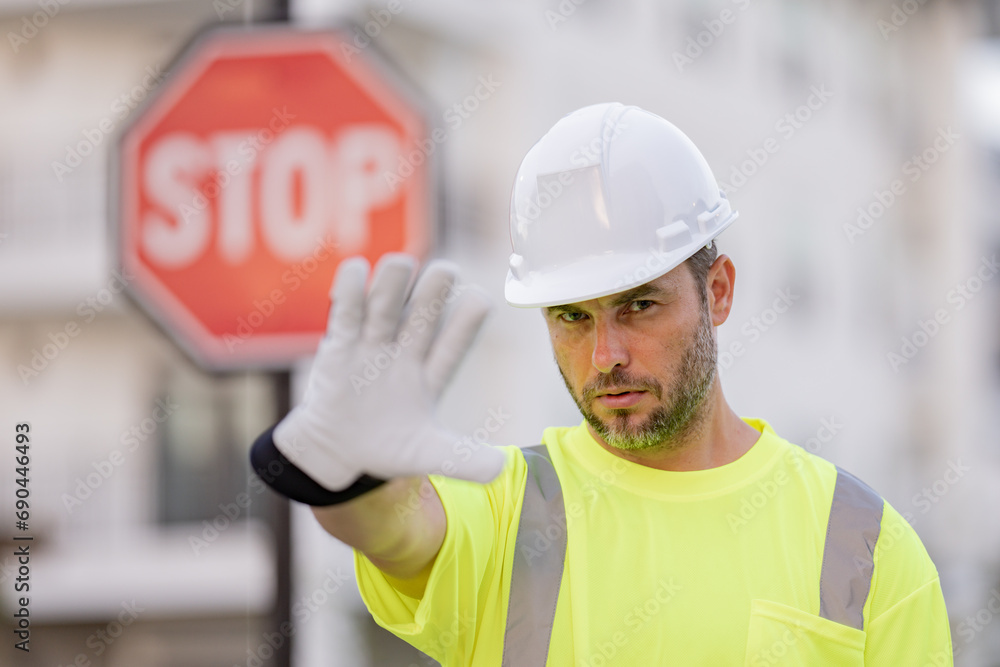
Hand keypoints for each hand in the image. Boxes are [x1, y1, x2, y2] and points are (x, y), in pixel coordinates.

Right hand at [272, 253, 505, 490]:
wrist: (336, 452)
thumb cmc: (387, 449)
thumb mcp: (424, 456)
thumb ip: (460, 460)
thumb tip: (500, 468)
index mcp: (433, 374)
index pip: (455, 342)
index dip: (467, 322)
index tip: (480, 301)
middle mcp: (408, 351)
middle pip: (425, 312)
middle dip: (435, 290)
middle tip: (445, 271)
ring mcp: (374, 344)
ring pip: (388, 303)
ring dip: (394, 282)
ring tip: (400, 265)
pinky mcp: (341, 344)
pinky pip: (347, 311)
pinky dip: (350, 289)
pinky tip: (356, 271)